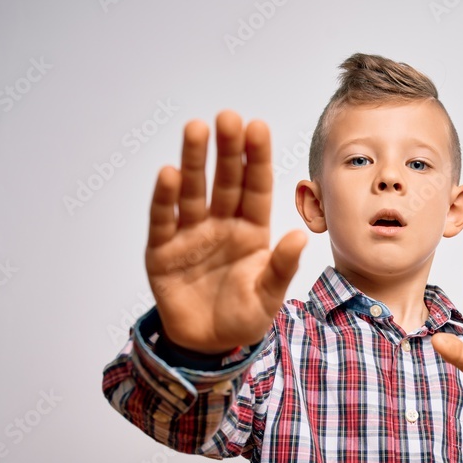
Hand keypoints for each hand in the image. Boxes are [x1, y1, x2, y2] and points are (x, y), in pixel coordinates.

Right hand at [145, 110, 306, 353]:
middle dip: (226, 149)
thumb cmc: (244, 317)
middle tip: (228, 117)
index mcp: (252, 230)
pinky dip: (165, 198)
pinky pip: (164, 219)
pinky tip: (169, 173)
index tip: (257, 127)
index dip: (256, 158)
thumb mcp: (268, 296)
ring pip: (193, 191)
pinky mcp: (162, 250)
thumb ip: (281, 267)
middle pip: (225, 181)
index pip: (255, 187)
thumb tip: (300, 236)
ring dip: (194, 160)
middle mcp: (221, 224)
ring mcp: (191, 234)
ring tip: (195, 129)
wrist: (209, 346)